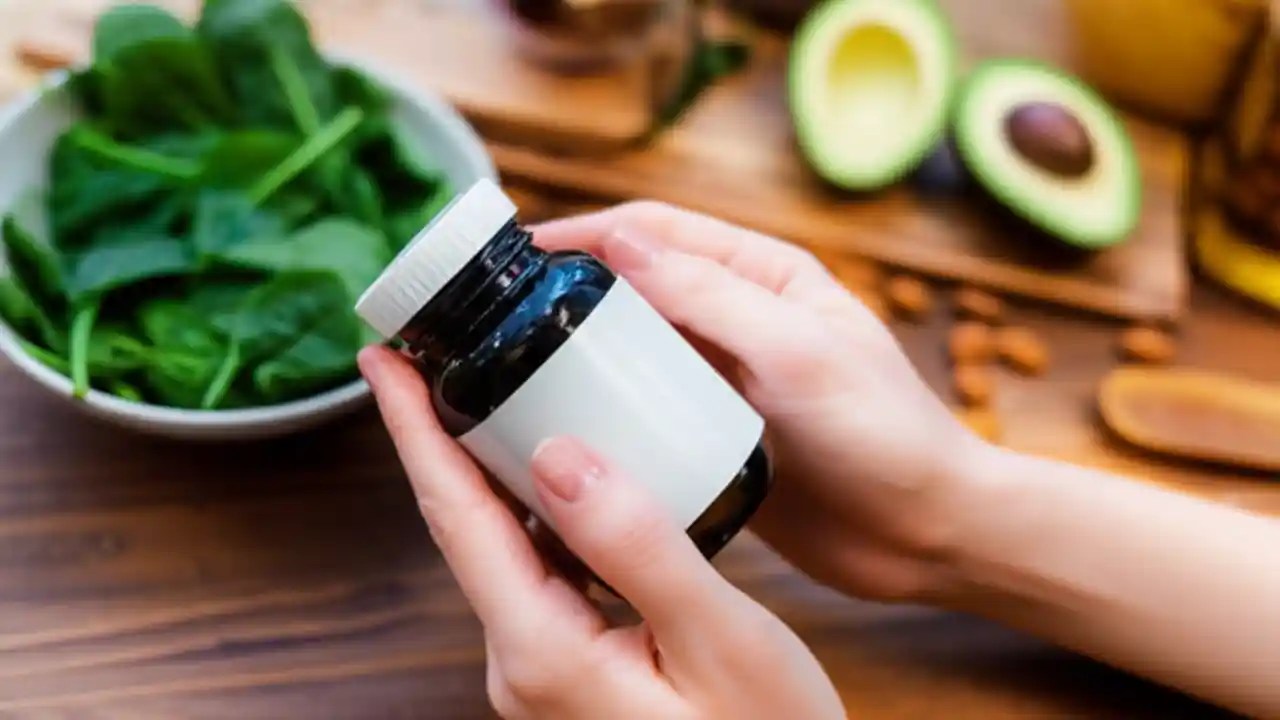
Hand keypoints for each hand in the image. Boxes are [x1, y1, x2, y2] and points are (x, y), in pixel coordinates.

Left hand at [359, 347, 843, 719]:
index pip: (457, 518)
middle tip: (421, 357)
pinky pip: (537, 570)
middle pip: (463, 528)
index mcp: (544, 651)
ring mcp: (545, 670)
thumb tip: (558, 453)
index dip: (415, 431)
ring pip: (498, 546)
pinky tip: (558, 473)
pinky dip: (536, 509)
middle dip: (434, 436)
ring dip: (483, 467)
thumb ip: (638, 547)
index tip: (383, 361)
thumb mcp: (722, 641)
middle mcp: (524, 663)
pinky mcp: (572, 667)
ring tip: (479, 392)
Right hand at [536, 202, 989, 602]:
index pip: (656, 232)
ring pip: (635, 351)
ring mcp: (725, 380)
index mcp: (765, 277)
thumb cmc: (885, 434)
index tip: (518, 254)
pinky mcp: (716, 437)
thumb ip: (712, 296)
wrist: (927, 533)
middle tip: (497, 318)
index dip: (584, 233)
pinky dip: (607, 411)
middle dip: (569, 291)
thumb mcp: (797, 353)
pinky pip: (649, 411)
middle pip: (635, 287)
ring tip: (514, 372)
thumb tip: (618, 241)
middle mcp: (739, 320)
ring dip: (582, 354)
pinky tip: (567, 430)